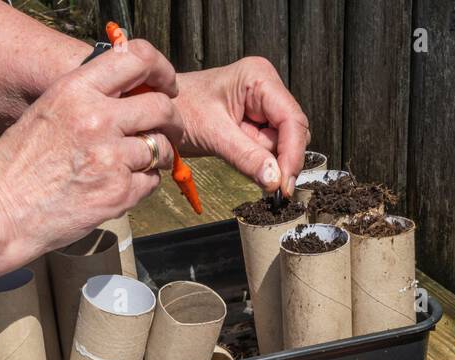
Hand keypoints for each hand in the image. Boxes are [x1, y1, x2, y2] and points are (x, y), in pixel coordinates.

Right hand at [0, 39, 182, 267]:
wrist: (1, 211)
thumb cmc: (19, 165)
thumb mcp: (48, 110)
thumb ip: (88, 98)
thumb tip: (130, 96)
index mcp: (75, 90)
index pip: (137, 59)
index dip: (162, 71)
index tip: (166, 85)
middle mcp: (96, 119)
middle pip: (162, 107)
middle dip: (172, 121)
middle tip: (169, 131)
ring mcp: (109, 157)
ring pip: (162, 148)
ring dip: (159, 156)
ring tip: (140, 163)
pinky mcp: (118, 193)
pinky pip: (152, 182)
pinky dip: (144, 184)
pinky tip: (122, 185)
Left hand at [174, 57, 309, 197]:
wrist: (162, 112)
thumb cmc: (180, 110)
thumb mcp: (213, 135)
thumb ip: (247, 157)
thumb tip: (275, 180)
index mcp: (259, 77)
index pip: (292, 119)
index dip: (293, 154)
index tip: (285, 184)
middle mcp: (266, 88)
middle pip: (292, 132)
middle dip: (282, 160)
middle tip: (270, 186)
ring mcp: (263, 105)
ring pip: (283, 143)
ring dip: (268, 161)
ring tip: (243, 161)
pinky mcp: (257, 122)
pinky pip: (270, 148)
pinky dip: (261, 161)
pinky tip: (246, 161)